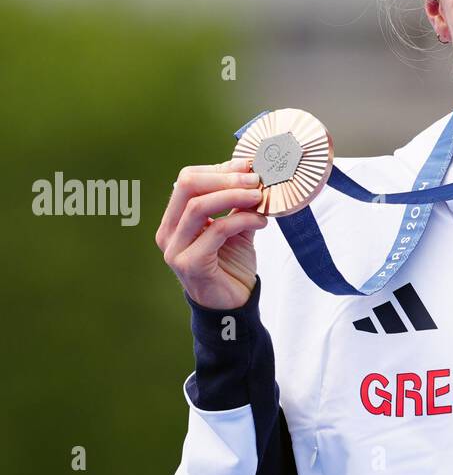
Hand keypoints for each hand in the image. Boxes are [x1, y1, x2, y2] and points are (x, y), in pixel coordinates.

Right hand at [156, 157, 266, 309]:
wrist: (233, 306)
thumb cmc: (231, 267)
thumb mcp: (236, 229)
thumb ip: (239, 205)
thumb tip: (254, 177)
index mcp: (175, 220)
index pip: (187, 180)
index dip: (218, 169)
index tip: (247, 167)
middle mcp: (169, 232)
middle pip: (187, 185)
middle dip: (224, 177)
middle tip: (254, 180)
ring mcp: (175, 249)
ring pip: (198, 206)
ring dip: (234, 196)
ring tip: (259, 197)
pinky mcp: (190, 264)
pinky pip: (216, 230)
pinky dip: (241, 220)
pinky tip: (261, 221)